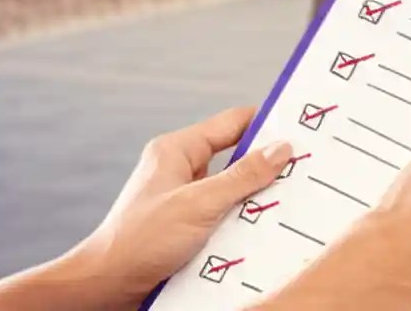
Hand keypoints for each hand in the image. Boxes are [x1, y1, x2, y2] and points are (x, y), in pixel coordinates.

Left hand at [71, 107, 293, 307]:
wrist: (105, 287)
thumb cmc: (140, 240)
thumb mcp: (199, 204)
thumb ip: (242, 176)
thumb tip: (281, 149)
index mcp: (177, 150)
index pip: (233, 123)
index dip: (267, 123)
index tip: (301, 128)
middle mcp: (180, 169)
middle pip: (236, 157)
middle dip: (267, 165)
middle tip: (305, 169)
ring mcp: (182, 199)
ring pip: (232, 189)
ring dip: (255, 198)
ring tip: (290, 201)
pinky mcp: (185, 226)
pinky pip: (224, 215)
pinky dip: (242, 221)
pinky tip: (264, 231)